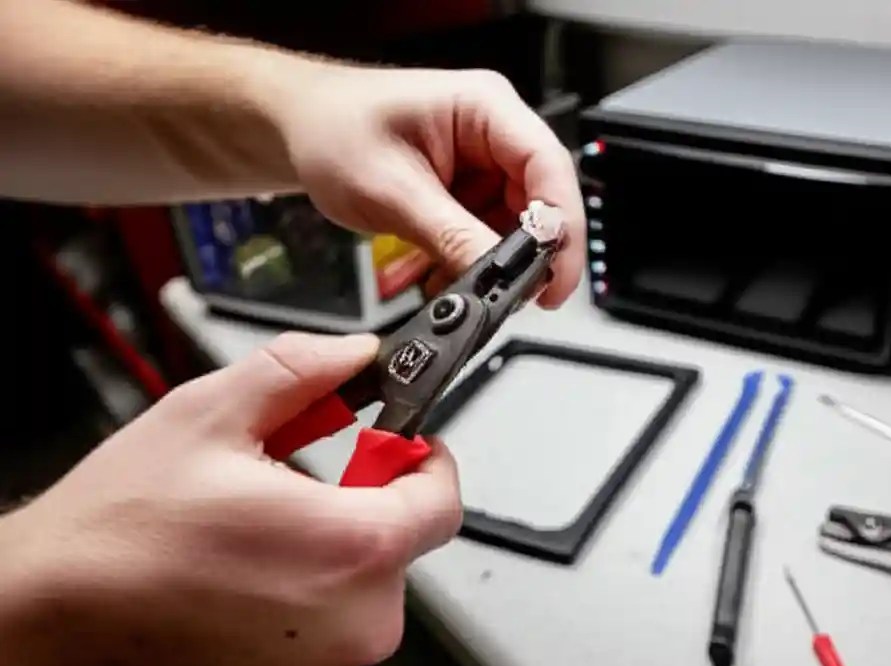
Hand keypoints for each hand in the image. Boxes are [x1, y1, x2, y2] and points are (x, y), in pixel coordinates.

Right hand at [0, 333, 461, 665]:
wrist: (38, 633)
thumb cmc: (112, 540)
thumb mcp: (206, 419)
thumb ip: (298, 373)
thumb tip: (352, 355)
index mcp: (353, 545)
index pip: (443, 499)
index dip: (426, 461)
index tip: (403, 446)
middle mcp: (355, 621)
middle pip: (394, 547)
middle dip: (354, 509)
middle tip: (289, 489)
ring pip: (354, 596)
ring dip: (318, 565)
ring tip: (241, 546)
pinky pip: (320, 642)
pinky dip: (292, 613)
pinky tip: (231, 592)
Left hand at [275, 64, 585, 306]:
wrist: (296, 128)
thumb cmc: (332, 130)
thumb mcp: (391, 190)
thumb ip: (451, 235)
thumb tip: (497, 277)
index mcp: (485, 107)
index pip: (548, 166)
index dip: (560, 225)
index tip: (553, 276)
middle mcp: (495, 132)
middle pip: (542, 200)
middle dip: (527, 255)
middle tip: (514, 299)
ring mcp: (484, 163)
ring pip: (517, 226)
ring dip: (493, 266)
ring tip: (456, 290)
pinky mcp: (469, 191)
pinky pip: (488, 235)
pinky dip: (469, 264)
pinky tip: (442, 280)